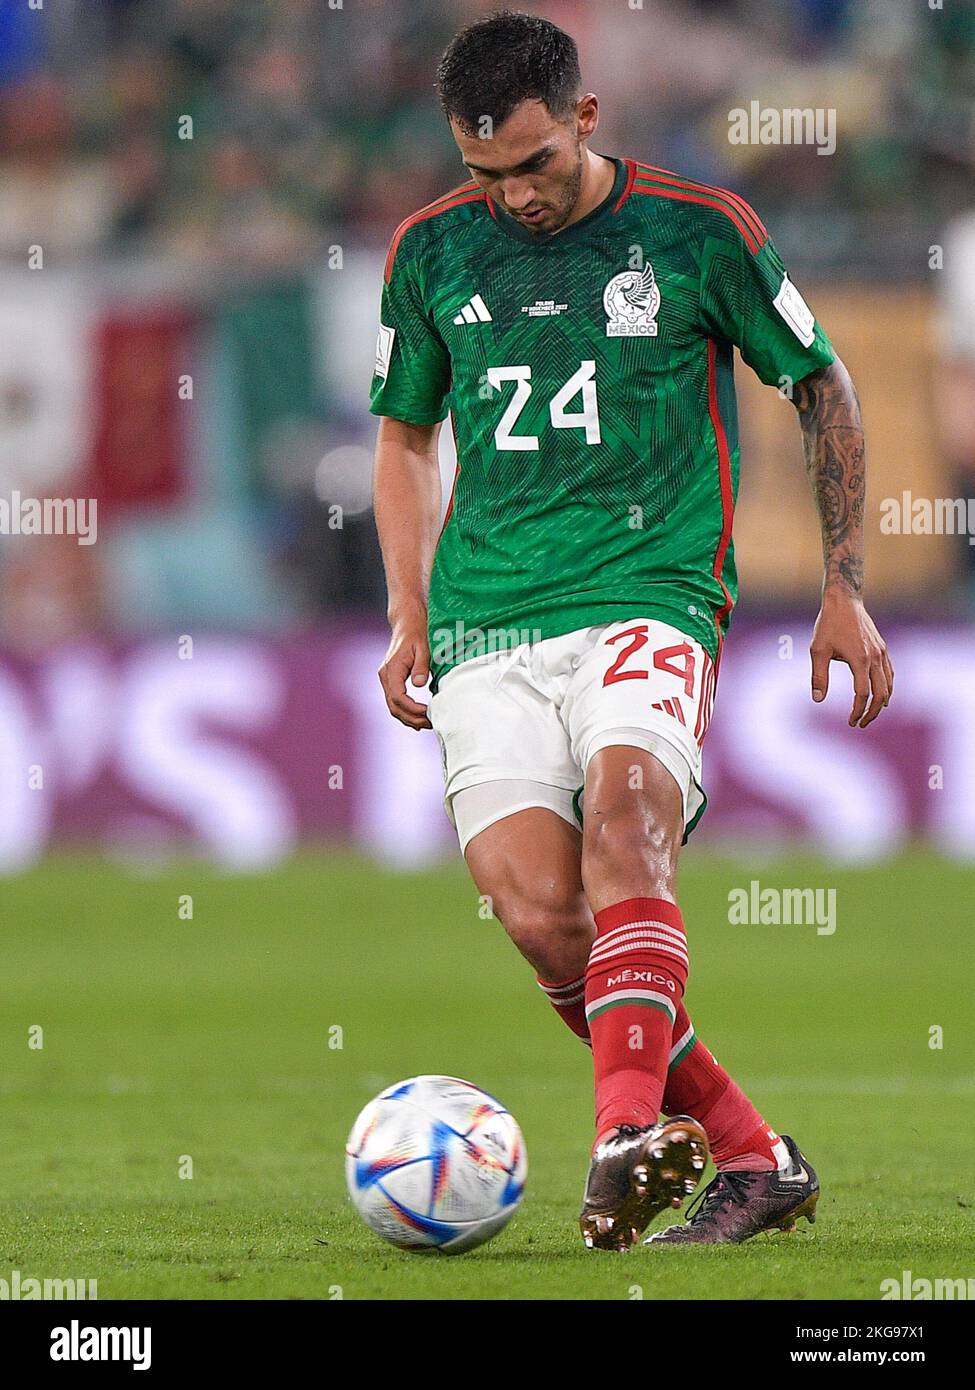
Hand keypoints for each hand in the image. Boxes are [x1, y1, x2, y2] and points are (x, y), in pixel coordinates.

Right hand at [378, 606, 431, 729]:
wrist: (407, 624)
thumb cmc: (417, 634)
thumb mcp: (423, 648)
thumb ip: (421, 667)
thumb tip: (420, 685)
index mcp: (392, 669)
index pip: (398, 697)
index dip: (412, 709)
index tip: (427, 713)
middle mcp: (385, 676)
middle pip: (394, 706)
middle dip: (411, 718)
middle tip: (431, 723)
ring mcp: (387, 679)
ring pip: (393, 707)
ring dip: (409, 718)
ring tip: (427, 723)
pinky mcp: (391, 681)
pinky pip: (395, 701)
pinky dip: (406, 712)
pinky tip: (419, 718)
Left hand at [810, 589, 892, 727]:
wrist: (844, 601)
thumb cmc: (828, 625)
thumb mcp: (817, 650)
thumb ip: (819, 676)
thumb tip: (818, 700)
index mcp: (859, 659)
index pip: (862, 694)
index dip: (858, 711)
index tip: (851, 722)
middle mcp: (874, 657)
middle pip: (881, 693)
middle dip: (872, 712)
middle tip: (862, 723)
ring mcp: (881, 652)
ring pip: (889, 684)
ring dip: (882, 701)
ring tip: (871, 713)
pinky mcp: (882, 648)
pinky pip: (890, 672)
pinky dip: (888, 687)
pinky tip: (881, 694)